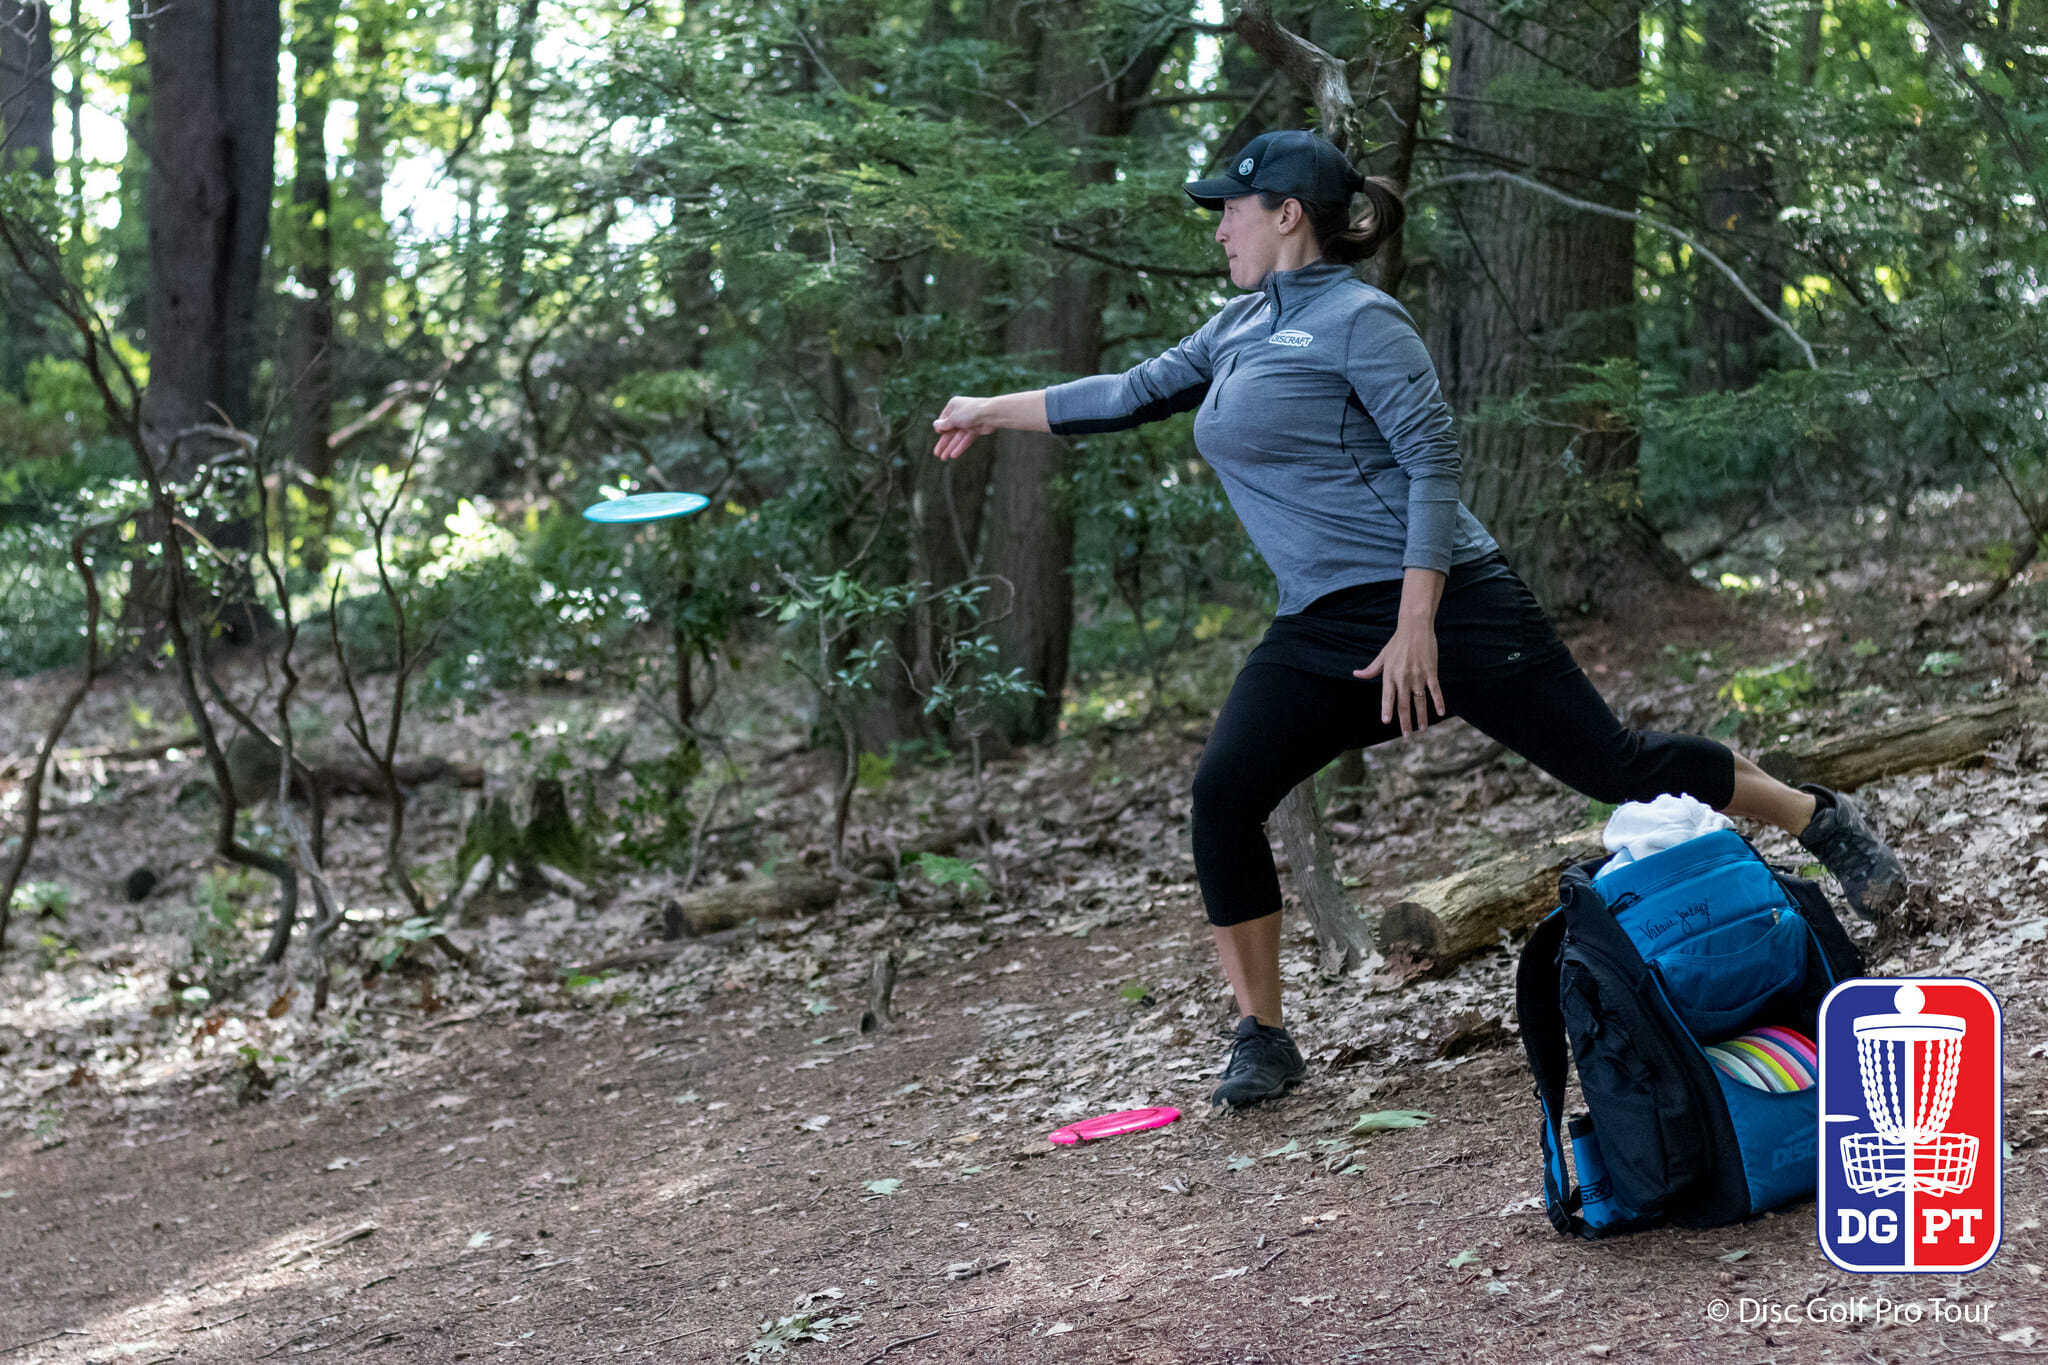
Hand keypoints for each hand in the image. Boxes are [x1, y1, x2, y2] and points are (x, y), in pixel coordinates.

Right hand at [932, 396, 994, 460]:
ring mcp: (968, 422)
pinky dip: (960, 447)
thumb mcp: (953, 418)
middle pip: (950, 431)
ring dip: (950, 448)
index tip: (939, 434)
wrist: (991, 414)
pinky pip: (966, 440)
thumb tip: (935, 426)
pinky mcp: (976, 430)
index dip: (940, 428)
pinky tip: (953, 455)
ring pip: (957, 437)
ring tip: (943, 458)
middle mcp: (960, 413)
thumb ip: (944, 424)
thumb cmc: (970, 412)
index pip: (943, 419)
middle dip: (943, 443)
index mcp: (953, 406)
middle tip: (936, 454)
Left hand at [1355, 621, 1446, 735]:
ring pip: (1420, 701)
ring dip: (1421, 717)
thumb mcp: (1382, 656)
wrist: (1415, 627)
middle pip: (1404, 704)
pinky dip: (1438, 702)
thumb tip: (1355, 674)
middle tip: (1406, 737)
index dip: (1387, 709)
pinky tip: (1441, 712)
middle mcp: (1403, 678)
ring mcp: (1418, 675)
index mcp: (1389, 675)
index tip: (1386, 722)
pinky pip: (1435, 690)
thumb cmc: (1397, 643)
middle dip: (1405, 722)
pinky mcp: (1431, 671)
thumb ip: (1371, 669)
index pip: (1387, 696)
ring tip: (1422, 730)